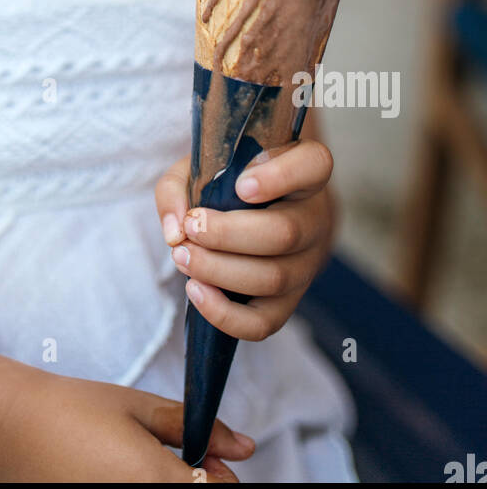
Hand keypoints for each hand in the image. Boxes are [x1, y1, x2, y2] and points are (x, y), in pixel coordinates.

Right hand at [0, 371, 254, 481]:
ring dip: (166, 487)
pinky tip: (114, 473)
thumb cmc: (73, 411)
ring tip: (134, 462)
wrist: (10, 432)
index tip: (206, 454)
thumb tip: (243, 445)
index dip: (220, 473)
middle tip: (168, 455)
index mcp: (159, 481)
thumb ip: (193, 427)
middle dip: (194, 482)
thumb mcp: (137, 407)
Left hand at [155, 138, 335, 340]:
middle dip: (227, 235)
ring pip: (273, 278)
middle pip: (285, 233)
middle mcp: (315, 217)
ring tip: (181, 257)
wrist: (257, 213)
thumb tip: (174, 232)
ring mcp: (307, 263)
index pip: (314, 165)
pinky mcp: (289, 300)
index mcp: (304, 170)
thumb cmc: (230, 182)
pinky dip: (226, 313)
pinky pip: (265, 322)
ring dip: (218, 270)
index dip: (280, 176)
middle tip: (190, 227)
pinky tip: (195, 291)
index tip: (241, 185)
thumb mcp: (201, 168)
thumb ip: (178, 187)